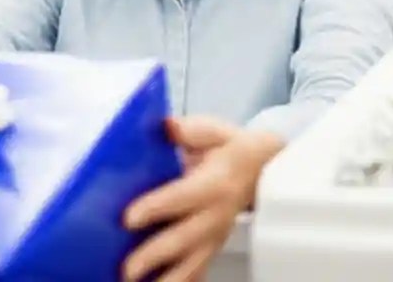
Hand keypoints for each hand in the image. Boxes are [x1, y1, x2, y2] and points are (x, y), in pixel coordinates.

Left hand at [121, 117, 285, 281]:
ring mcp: (216, 236)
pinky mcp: (212, 249)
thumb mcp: (215, 131)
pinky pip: (197, 272)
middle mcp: (216, 214)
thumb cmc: (231, 149)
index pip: (183, 197)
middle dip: (155, 255)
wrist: (265, 170)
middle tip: (127, 268)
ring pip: (192, 264)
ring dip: (166, 279)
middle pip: (184, 238)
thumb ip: (191, 130)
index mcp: (214, 182)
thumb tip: (168, 126)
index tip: (129, 218)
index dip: (156, 207)